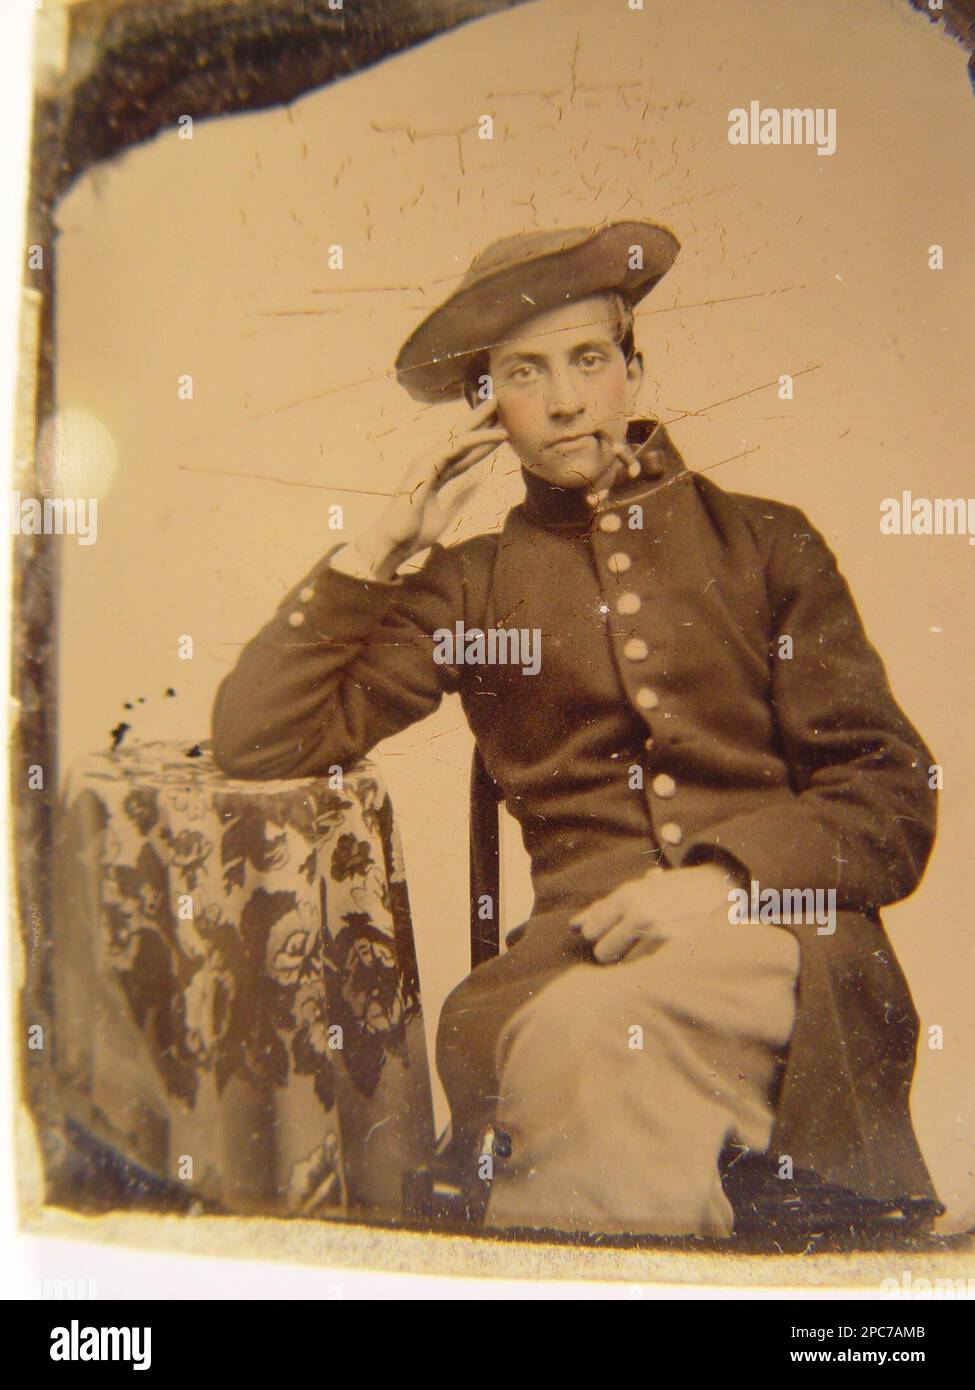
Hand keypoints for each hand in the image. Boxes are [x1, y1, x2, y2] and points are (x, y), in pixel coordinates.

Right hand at [349, 399, 507, 578]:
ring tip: (499, 404)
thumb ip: (461, 496)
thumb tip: (478, 483)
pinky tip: (498, 434)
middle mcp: (431, 462)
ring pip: (459, 435)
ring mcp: (427, 461)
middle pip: (460, 436)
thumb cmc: (414, 532)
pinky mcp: (427, 466)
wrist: (394, 543)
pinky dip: (478, 438)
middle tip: (498, 400)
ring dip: (480, 419)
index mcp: (436, 473)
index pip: (463, 452)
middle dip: (479, 419)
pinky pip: (457, 446)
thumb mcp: (446, 513)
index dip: (482, 441)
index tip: (502, 429)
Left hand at [569, 864, 734, 963]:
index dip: (603, 937)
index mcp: (628, 895)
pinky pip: (649, 974)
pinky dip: (655, 974)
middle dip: (617, 954)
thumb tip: (572, 926)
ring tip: (656, 954)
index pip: (589, 931)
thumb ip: (606, 909)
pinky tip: (666, 964)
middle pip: (602, 952)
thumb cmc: (678, 891)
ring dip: (637, 966)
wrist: (726, 890)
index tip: (619, 936)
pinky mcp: (677, 953)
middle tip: (638, 948)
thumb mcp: (641, 891)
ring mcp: (659, 935)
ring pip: (625, 968)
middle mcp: (639, 914)